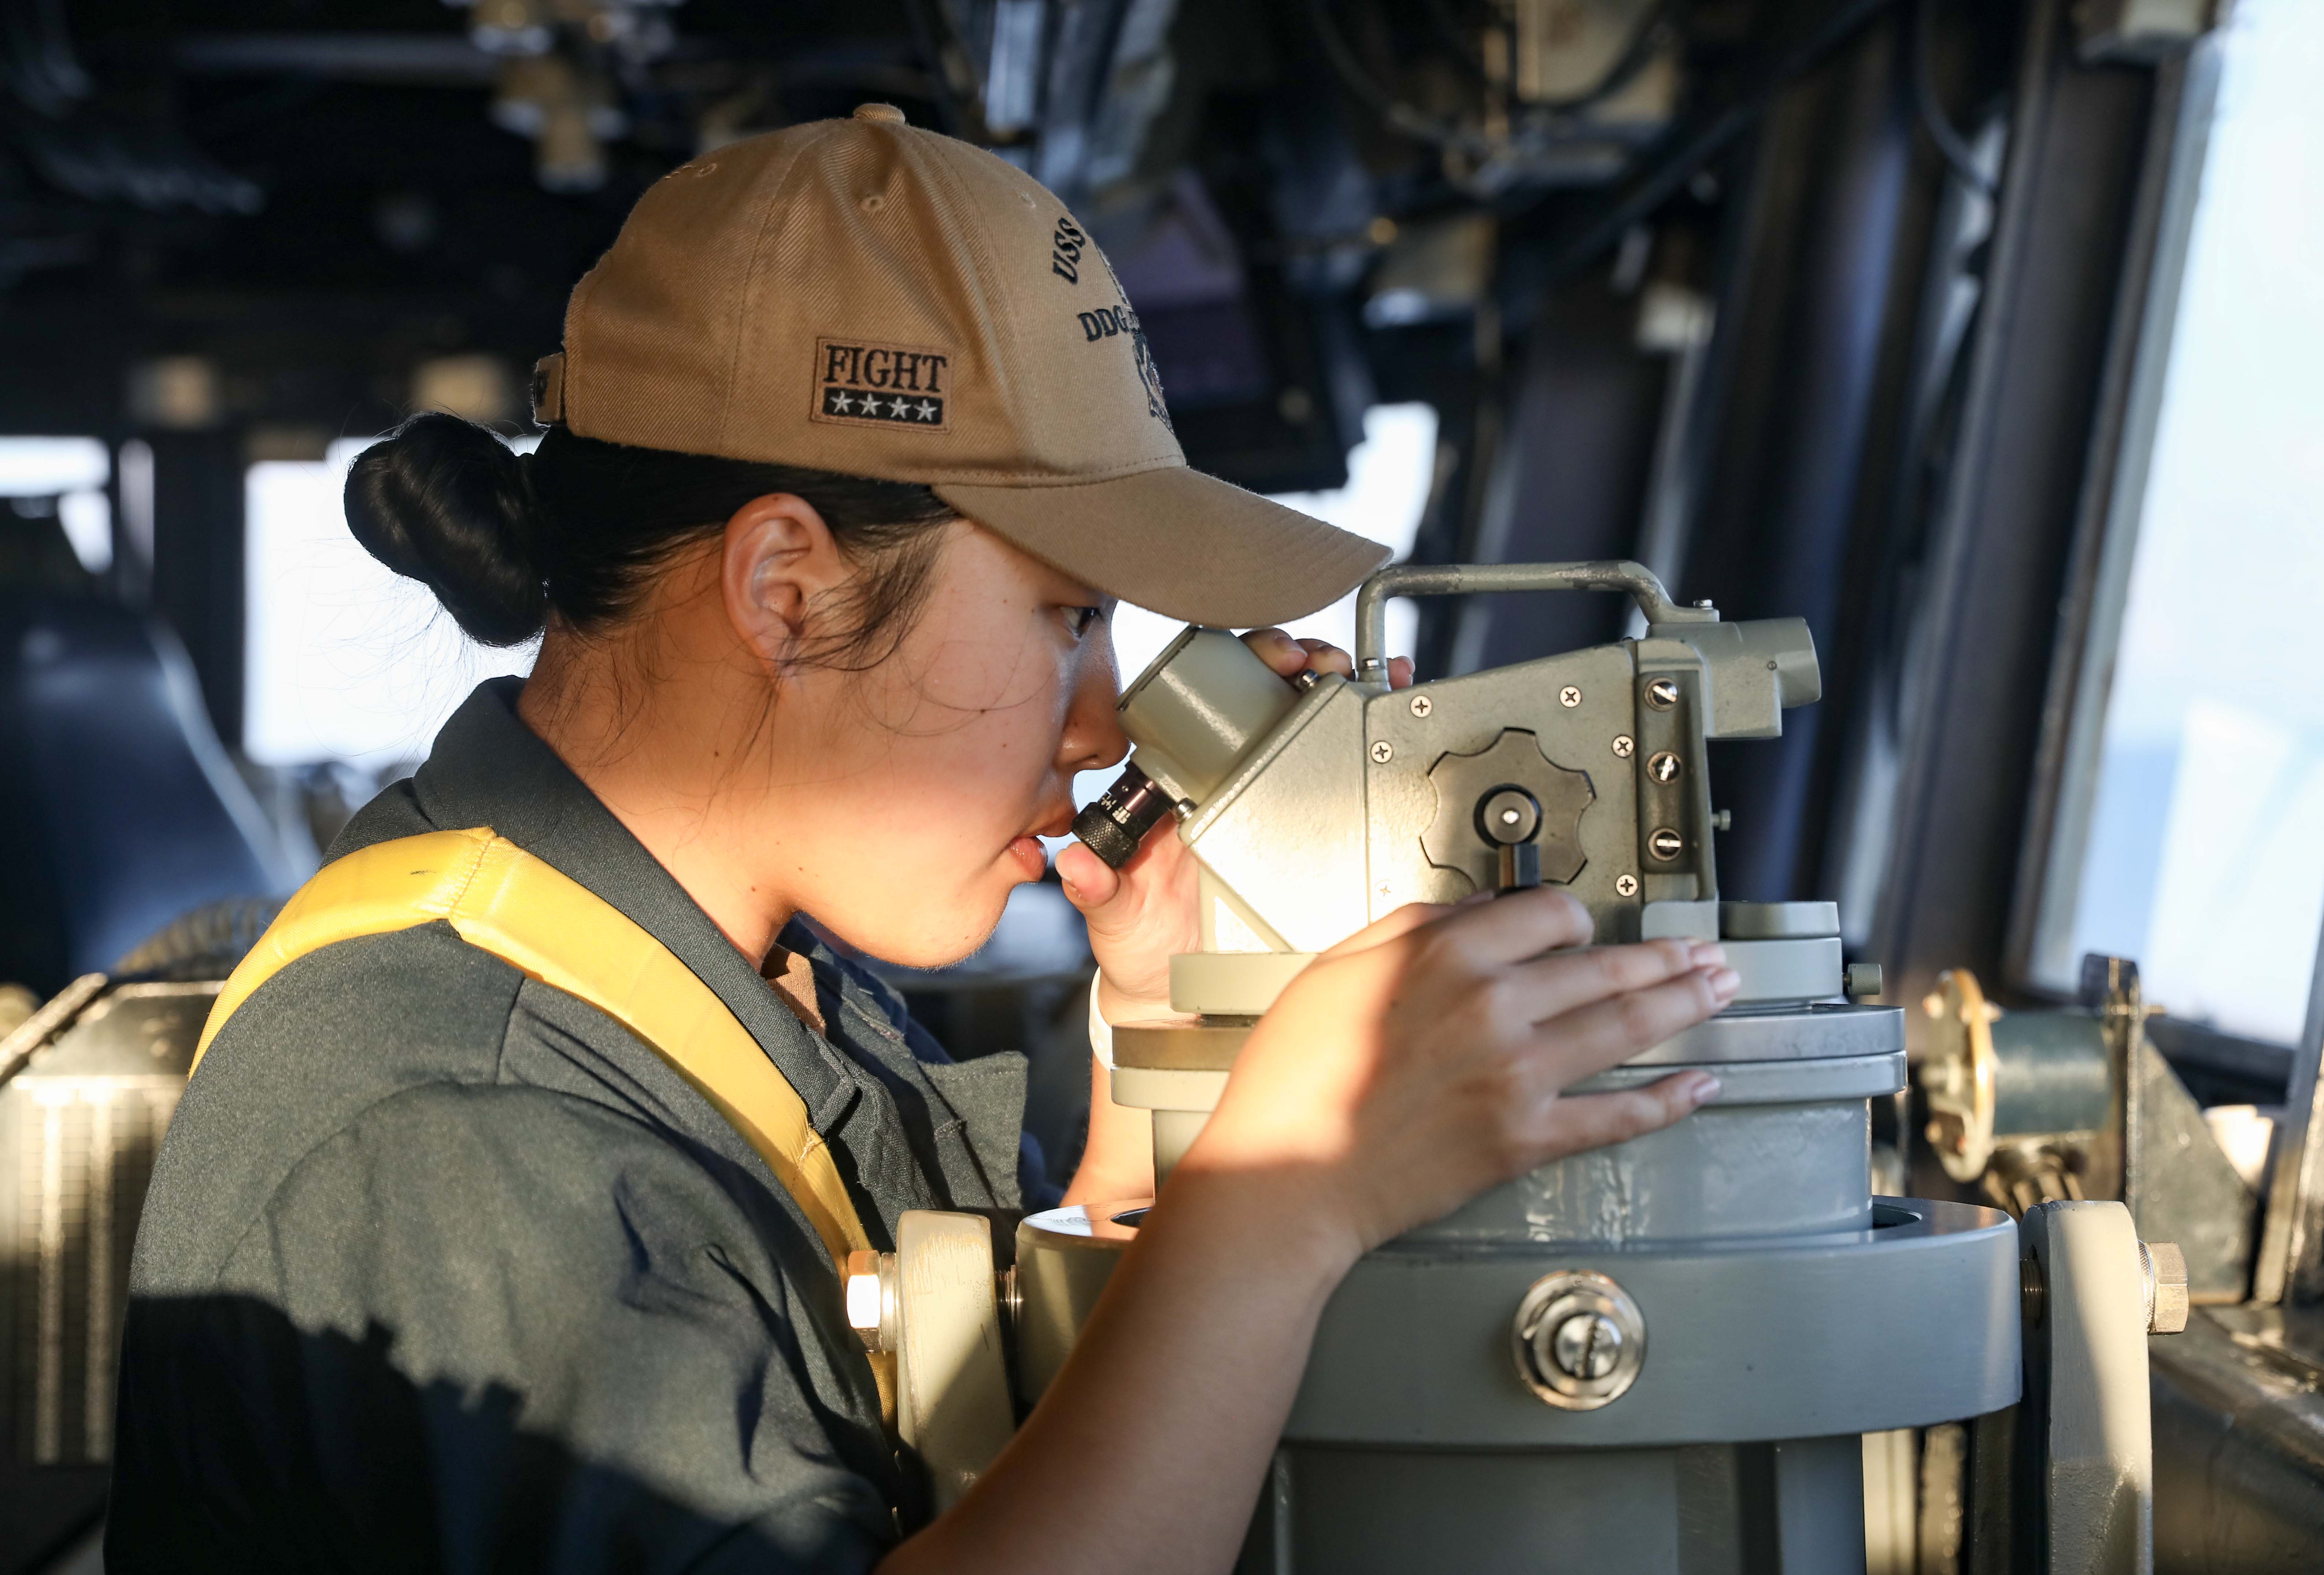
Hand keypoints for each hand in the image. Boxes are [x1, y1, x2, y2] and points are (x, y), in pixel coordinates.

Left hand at [1055, 629, 1413, 1020]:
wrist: (1184, 996)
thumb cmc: (1143, 944)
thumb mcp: (1115, 917)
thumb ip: (1097, 889)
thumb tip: (1077, 863)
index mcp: (1180, 783)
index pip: (1208, 703)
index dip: (1239, 666)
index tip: (1269, 658)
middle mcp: (1228, 781)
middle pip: (1269, 700)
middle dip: (1305, 664)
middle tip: (1325, 662)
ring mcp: (1273, 801)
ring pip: (1311, 726)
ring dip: (1347, 689)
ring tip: (1374, 675)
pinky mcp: (1310, 832)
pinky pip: (1343, 776)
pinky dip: (1371, 735)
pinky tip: (1392, 707)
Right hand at [1179, 887, 1737, 1263]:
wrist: (1287, 1176)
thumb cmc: (1297, 1079)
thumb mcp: (1336, 968)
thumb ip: (1411, 927)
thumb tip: (1477, 909)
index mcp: (1447, 957)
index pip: (1549, 914)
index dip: (1574, 917)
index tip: (1585, 928)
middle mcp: (1494, 1009)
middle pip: (1606, 968)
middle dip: (1665, 957)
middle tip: (1700, 952)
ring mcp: (1517, 1078)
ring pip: (1626, 1029)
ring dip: (1684, 1005)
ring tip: (1718, 990)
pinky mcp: (1526, 1140)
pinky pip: (1616, 1116)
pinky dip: (1667, 1101)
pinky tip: (1698, 1085)